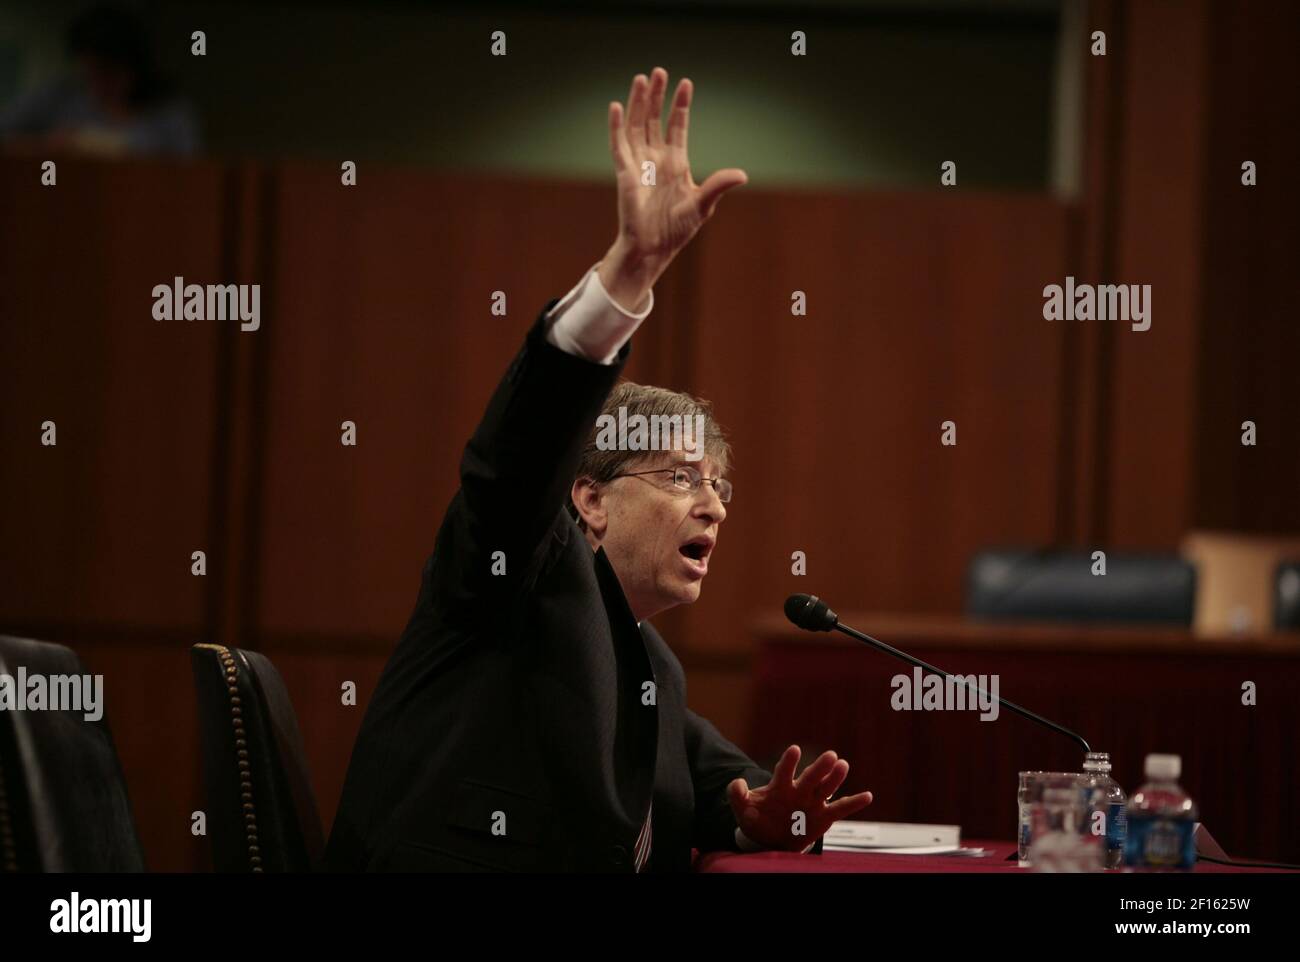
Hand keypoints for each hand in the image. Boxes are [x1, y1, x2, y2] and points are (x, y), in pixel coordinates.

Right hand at [598, 67, 747, 308]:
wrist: (653, 248)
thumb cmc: (676, 230)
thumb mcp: (702, 205)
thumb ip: (718, 185)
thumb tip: (742, 174)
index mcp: (676, 163)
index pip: (677, 126)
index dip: (680, 105)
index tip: (686, 83)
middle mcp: (656, 159)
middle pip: (655, 119)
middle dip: (657, 96)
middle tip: (659, 71)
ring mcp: (639, 164)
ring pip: (637, 125)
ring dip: (638, 103)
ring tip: (641, 79)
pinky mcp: (624, 172)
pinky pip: (618, 144)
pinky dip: (616, 126)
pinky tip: (617, 106)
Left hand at [727, 745, 873, 851]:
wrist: (771, 838)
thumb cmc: (758, 819)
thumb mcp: (742, 809)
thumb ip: (737, 796)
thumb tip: (737, 784)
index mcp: (779, 787)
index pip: (785, 771)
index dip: (789, 761)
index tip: (795, 750)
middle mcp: (799, 790)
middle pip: (810, 777)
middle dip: (819, 767)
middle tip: (830, 755)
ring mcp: (813, 802)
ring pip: (826, 788)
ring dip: (835, 778)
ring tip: (843, 765)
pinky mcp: (824, 816)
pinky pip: (841, 809)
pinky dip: (854, 802)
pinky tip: (867, 796)